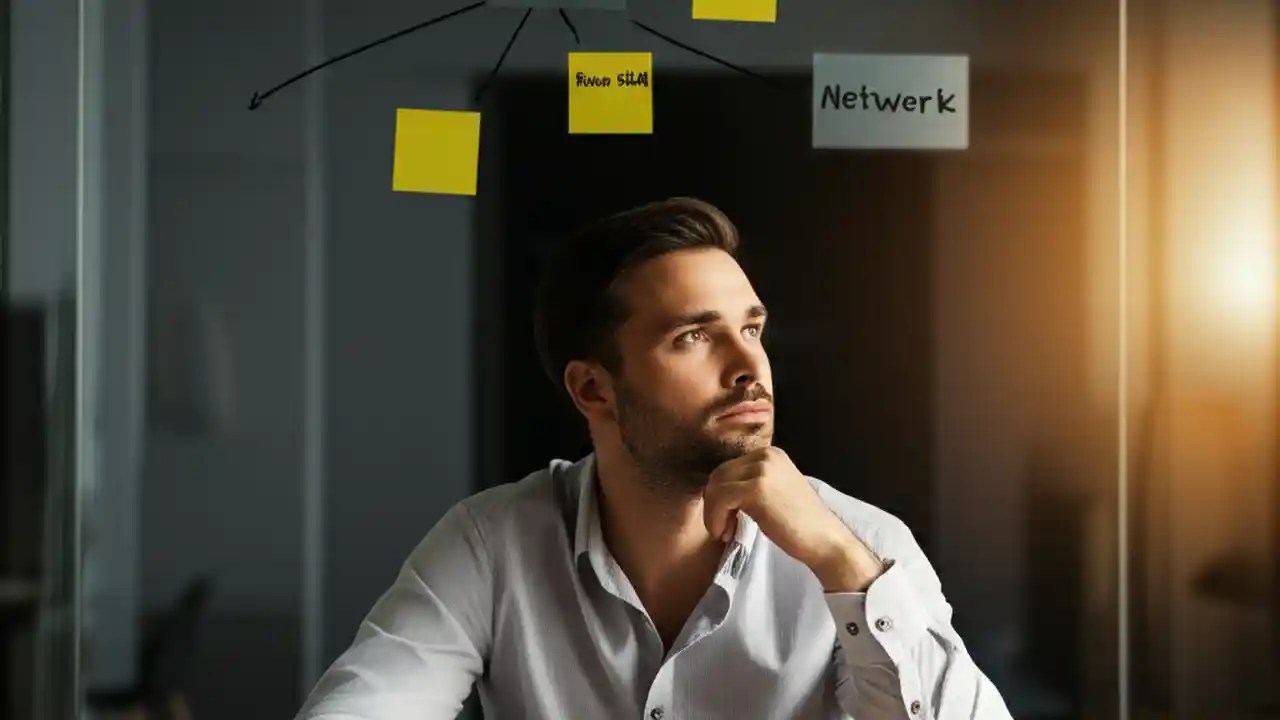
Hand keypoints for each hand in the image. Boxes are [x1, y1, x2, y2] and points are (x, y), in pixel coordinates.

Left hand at [703, 447, 886, 591]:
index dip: (720, 496)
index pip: (728, 468)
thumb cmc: (800, 525)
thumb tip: (716, 490)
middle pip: (719, 475)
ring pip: (716, 486)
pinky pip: (720, 499)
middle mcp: (766, 455)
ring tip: (726, 532)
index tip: (728, 520)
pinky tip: (727, 533)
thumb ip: (751, 483)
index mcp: (770, 454)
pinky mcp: (757, 488)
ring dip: (714, 513)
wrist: (825, 541)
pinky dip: (716, 518)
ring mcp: (762, 470)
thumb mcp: (774, 492)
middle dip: (714, 504)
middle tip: (724, 529)